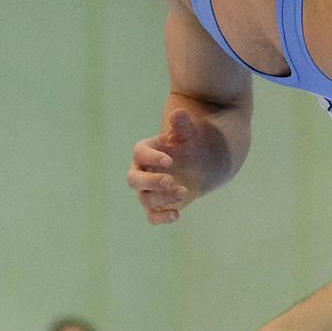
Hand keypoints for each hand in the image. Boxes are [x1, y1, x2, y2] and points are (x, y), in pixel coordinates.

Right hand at [127, 110, 209, 224]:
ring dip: (163, 197)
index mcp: (144, 151)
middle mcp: (140, 172)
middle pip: (134, 179)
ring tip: (184, 191)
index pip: (140, 153)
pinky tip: (177, 215)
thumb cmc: (188, 146)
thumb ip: (182, 125)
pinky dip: (161, 218)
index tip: (170, 161)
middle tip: (170, 180)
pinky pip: (151, 216)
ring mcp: (146, 191)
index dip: (152, 157)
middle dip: (151, 182)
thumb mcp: (187, 134)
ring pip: (145, 198)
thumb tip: (179, 112)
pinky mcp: (156, 206)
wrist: (197, 165)